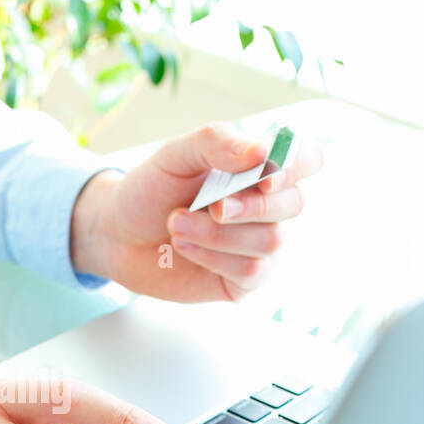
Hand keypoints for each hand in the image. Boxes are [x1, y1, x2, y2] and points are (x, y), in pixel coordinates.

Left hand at [70, 122, 323, 300]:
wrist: (116, 234)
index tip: (265, 176)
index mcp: (258, 168)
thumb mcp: (175, 155)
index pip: (306, 160)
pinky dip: (213, 257)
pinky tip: (183, 246)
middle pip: (294, 204)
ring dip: (218, 233)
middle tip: (210, 205)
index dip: (296, 166)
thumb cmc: (150, 190)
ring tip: (176, 224)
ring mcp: (256, 245)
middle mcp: (265, 206)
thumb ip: (215, 143)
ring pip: (270, 241)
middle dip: (250, 206)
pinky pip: (251, 271)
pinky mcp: (241, 280)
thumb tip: (262, 152)